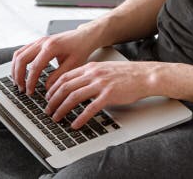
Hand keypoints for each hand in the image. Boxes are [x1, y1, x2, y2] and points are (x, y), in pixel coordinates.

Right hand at [11, 23, 102, 96]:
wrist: (84, 36)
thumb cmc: (81, 49)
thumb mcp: (73, 65)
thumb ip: (59, 76)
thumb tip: (46, 88)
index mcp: (51, 46)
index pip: (34, 67)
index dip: (30, 82)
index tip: (30, 92)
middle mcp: (42, 41)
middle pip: (21, 59)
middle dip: (18, 76)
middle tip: (21, 89)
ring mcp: (39, 40)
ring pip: (18, 54)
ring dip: (15, 69)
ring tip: (18, 83)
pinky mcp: (38, 42)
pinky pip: (22, 51)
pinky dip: (19, 63)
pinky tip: (21, 73)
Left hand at [43, 60, 158, 129]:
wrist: (145, 75)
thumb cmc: (127, 74)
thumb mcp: (105, 69)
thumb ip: (91, 75)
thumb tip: (77, 85)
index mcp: (91, 67)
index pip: (64, 77)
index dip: (53, 89)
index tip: (48, 98)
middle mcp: (93, 74)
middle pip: (65, 87)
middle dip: (53, 100)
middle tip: (48, 111)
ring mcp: (101, 84)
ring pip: (74, 97)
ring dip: (62, 109)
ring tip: (57, 118)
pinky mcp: (109, 95)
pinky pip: (90, 108)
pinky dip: (80, 118)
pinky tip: (75, 124)